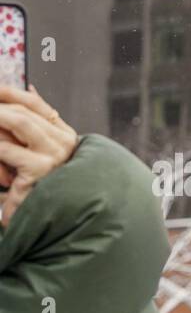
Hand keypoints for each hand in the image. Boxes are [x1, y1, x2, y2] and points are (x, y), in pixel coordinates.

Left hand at [0, 84, 77, 225]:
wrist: (56, 224)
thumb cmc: (43, 191)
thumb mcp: (39, 155)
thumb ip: (38, 125)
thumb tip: (29, 88)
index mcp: (63, 135)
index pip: (35, 103)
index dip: (9, 91)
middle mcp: (63, 142)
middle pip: (22, 109)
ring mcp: (54, 155)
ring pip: (16, 120)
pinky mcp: (41, 170)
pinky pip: (6, 148)